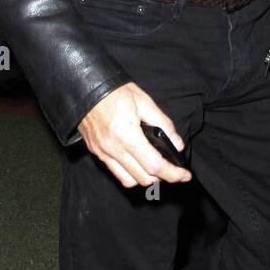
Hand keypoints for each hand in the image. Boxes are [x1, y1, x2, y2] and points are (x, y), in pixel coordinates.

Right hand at [78, 82, 192, 188]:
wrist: (84, 88)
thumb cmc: (114, 91)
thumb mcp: (144, 101)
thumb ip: (163, 124)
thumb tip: (177, 144)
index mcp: (127, 135)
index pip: (154, 165)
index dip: (173, 174)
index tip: (185, 176)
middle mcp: (113, 149)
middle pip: (144, 178)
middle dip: (163, 177)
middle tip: (172, 168)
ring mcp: (103, 153)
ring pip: (130, 181)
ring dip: (146, 178)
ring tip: (155, 167)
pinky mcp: (97, 153)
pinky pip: (117, 173)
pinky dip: (131, 175)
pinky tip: (138, 163)